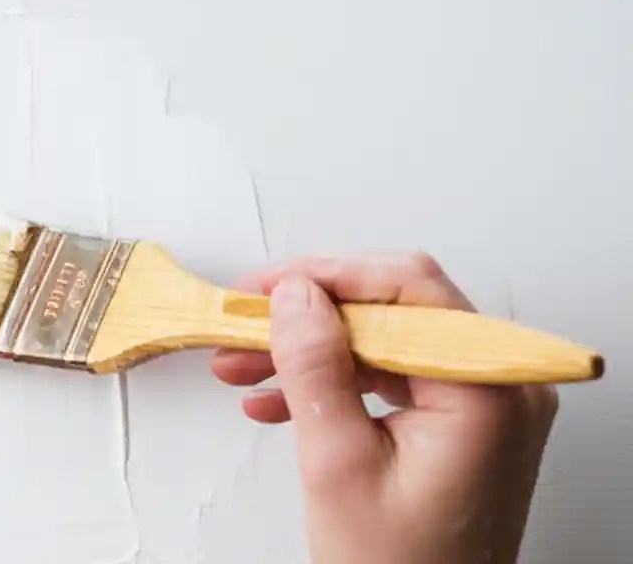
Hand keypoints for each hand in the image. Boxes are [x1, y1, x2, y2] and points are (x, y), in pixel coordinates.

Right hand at [211, 254, 557, 563]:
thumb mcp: (338, 463)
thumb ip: (315, 367)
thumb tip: (294, 294)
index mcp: (486, 392)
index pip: (408, 290)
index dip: (328, 276)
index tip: (265, 288)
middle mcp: (498, 388)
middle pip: (395, 310)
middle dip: (309, 315)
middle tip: (246, 320)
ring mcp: (482, 405)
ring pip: (383, 341)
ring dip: (310, 348)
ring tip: (242, 363)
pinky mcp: (459, 423)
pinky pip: (389, 376)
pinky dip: (333, 380)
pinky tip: (275, 398)